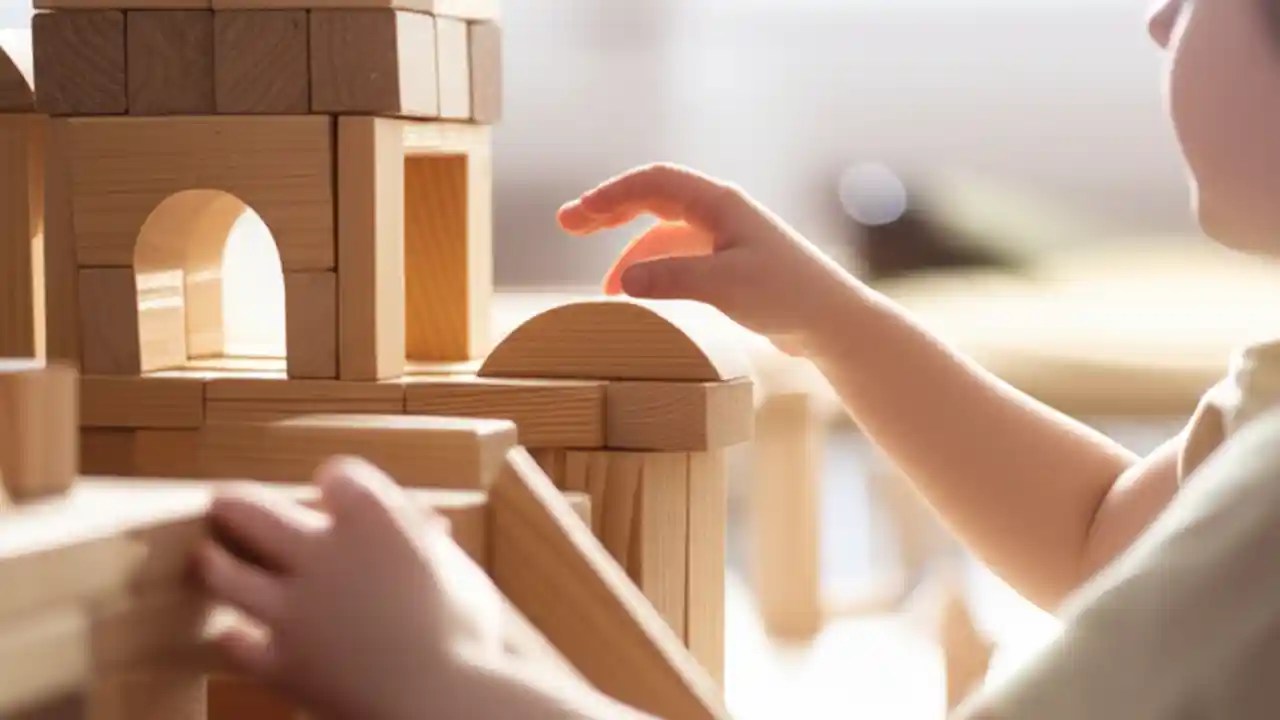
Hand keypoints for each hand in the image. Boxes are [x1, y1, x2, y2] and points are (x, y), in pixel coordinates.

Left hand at [197, 457, 525, 719]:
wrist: (443, 704)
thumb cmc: (468, 638)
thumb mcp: (459, 573)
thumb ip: (430, 544)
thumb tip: (427, 527)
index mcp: (373, 520)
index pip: (337, 474)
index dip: (336, 481)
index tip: (336, 489)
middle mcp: (322, 554)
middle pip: (252, 508)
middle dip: (234, 503)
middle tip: (225, 503)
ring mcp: (293, 609)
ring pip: (225, 574)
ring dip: (215, 564)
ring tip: (209, 558)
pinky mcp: (281, 661)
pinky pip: (234, 643)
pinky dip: (234, 636)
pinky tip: (236, 632)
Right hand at [559, 163, 858, 352]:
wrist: (831, 322)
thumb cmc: (786, 296)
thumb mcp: (724, 287)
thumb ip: (672, 279)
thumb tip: (625, 279)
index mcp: (719, 204)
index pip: (653, 183)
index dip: (611, 194)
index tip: (578, 215)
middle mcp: (719, 213)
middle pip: (652, 200)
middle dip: (609, 211)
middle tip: (568, 224)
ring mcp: (724, 238)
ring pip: (663, 233)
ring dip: (629, 250)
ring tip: (604, 286)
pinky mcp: (730, 265)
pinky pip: (678, 256)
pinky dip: (652, 269)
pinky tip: (641, 293)